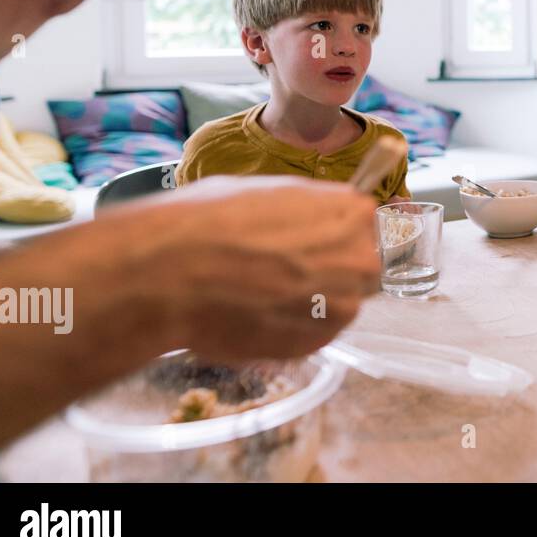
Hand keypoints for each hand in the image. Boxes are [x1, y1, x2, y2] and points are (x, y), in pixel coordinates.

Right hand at [133, 176, 380, 361]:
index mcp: (353, 212)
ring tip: (259, 295)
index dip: (334, 237)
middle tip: (282, 272)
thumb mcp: (267, 193)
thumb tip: (306, 221)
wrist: (172, 272)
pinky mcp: (315, 343)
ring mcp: (342, 306)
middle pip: (357, 269)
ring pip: (336, 305)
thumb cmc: (211, 222)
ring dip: (308, 304)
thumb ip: (305, 211)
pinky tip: (254, 316)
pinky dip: (289, 329)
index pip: (364, 227)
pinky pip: (312, 334)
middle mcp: (360, 259)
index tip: (312, 244)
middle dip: (328, 272)